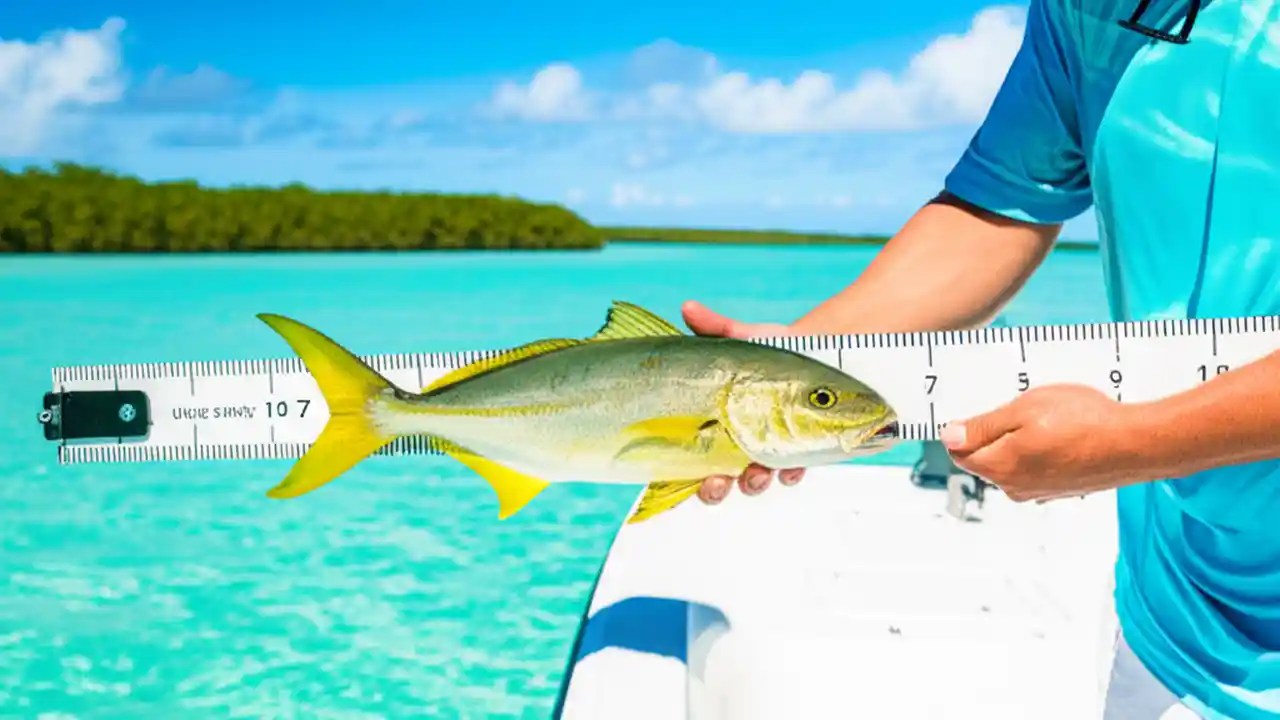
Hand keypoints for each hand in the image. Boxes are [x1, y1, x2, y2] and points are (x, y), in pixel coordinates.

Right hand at [681, 300, 805, 503]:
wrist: (822, 350)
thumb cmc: (775, 349)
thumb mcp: (742, 337)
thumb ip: (714, 327)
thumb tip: (687, 306)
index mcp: (718, 423)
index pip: (694, 458)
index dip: (688, 474)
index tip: (692, 475)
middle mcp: (740, 443)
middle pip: (720, 480)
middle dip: (716, 487)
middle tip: (717, 481)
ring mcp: (771, 451)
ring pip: (757, 481)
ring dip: (754, 482)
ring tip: (757, 472)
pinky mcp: (801, 451)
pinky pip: (793, 472)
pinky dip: (791, 472)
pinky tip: (793, 465)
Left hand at [940, 384, 1145, 502]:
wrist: (1136, 443)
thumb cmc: (1084, 422)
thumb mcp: (1023, 409)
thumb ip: (983, 426)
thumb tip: (949, 436)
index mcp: (999, 468)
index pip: (959, 452)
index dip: (964, 428)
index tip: (980, 410)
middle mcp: (1014, 488)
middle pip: (985, 458)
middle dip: (994, 433)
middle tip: (1021, 409)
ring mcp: (1038, 492)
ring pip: (1012, 462)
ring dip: (1020, 441)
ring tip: (1048, 419)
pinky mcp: (1059, 490)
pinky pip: (1036, 467)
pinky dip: (1041, 450)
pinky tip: (1062, 434)